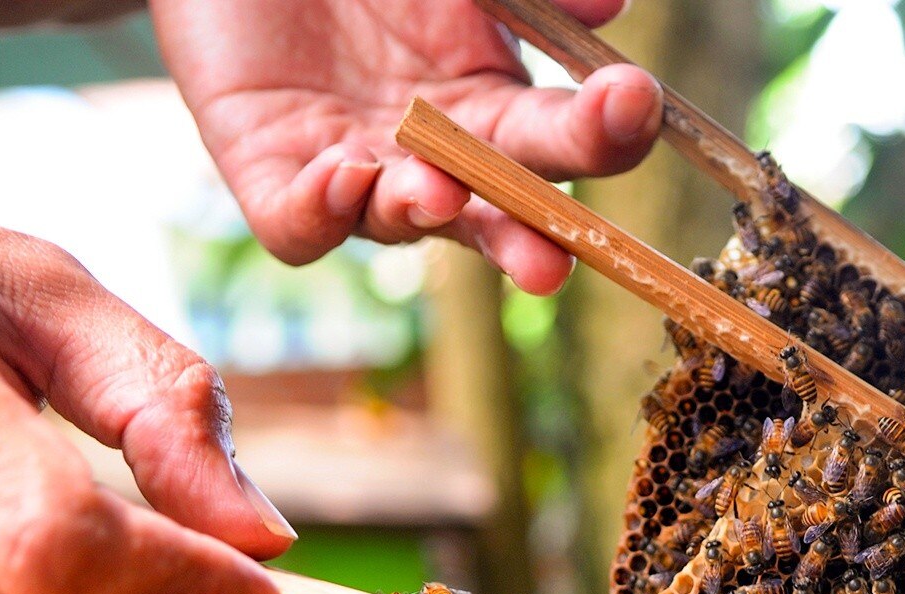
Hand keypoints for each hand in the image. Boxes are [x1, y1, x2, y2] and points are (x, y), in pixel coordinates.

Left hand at [151, 0, 662, 291]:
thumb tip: (610, 6)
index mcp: (488, 96)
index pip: (562, 138)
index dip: (603, 131)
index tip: (636, 102)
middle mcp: (431, 149)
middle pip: (498, 208)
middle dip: (531, 234)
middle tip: (556, 257)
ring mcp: (352, 167)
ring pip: (403, 225)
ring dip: (428, 216)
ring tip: (439, 193)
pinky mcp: (268, 175)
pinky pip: (299, 226)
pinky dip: (323, 214)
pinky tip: (346, 174)